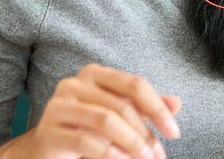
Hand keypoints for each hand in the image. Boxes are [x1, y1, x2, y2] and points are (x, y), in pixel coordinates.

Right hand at [19, 63, 181, 158]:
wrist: (46, 147)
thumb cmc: (87, 127)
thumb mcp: (120, 115)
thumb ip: (146, 107)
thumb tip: (177, 103)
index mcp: (95, 73)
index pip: (135, 84)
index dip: (158, 108)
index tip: (174, 132)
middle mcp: (74, 83)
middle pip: (121, 105)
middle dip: (145, 133)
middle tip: (158, 155)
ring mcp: (58, 105)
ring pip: (105, 121)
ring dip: (131, 143)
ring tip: (145, 158)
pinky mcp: (48, 130)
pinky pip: (84, 140)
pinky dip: (109, 152)